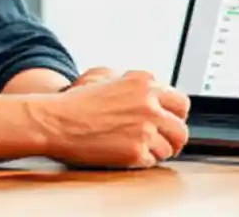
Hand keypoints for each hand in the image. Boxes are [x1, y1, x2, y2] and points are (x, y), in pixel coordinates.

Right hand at [36, 70, 189, 168]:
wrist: (57, 120)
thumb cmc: (76, 102)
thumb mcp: (107, 76)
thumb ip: (136, 82)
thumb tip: (154, 92)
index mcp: (144, 82)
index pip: (180, 103)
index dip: (174, 116)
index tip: (168, 122)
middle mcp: (149, 104)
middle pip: (181, 129)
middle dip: (173, 138)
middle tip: (164, 142)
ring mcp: (144, 128)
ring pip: (169, 148)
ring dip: (157, 151)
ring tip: (139, 148)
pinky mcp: (136, 151)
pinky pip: (152, 162)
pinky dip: (142, 161)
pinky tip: (126, 154)